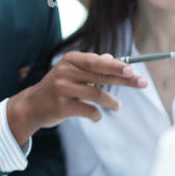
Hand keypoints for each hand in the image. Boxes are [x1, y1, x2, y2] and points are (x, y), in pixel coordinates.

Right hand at [6, 52, 147, 141]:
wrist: (32, 106)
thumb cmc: (57, 87)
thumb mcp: (71, 72)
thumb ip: (91, 66)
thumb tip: (113, 58)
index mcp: (70, 59)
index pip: (97, 61)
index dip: (116, 66)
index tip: (132, 70)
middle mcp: (65, 72)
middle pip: (101, 75)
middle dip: (125, 80)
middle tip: (142, 83)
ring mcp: (62, 89)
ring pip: (98, 94)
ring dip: (112, 102)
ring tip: (117, 106)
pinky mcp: (62, 106)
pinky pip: (89, 110)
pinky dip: (97, 115)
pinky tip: (97, 116)